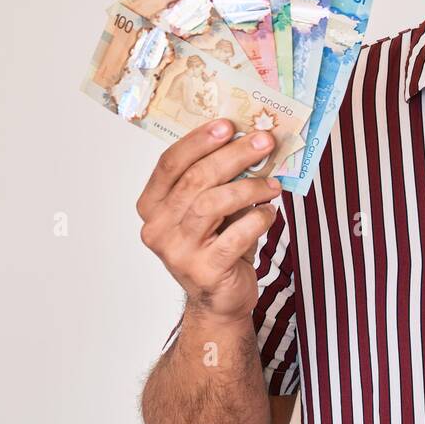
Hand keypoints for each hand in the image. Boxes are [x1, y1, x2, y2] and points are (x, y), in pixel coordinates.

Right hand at [136, 118, 282, 325]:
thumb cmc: (218, 244)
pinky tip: (270, 212)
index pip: (170, 164)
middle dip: (233, 156)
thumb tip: (250, 140)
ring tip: (272, 184)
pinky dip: (257, 219)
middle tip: (263, 142)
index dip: (199, 141)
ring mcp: (178, 252)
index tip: (228, 125)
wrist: (220, 298)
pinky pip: (234, 236)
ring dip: (248, 188)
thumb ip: (219, 179)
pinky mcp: (204, 271)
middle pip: (194, 180)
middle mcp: (157, 228)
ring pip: (211, 205)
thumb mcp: (213, 208)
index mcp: (152, 206)